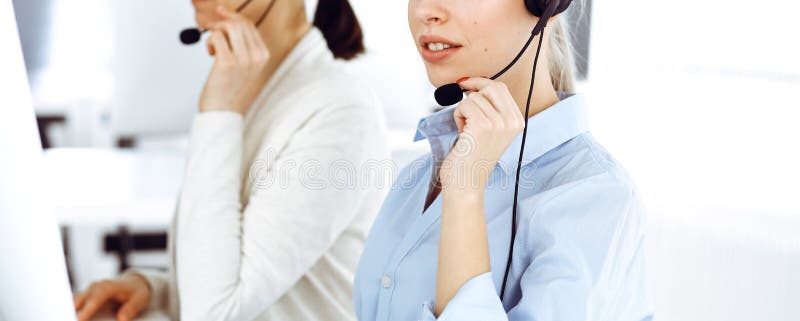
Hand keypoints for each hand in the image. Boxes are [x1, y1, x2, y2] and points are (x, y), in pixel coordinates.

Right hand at [73, 273, 150, 320]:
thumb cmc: (136, 292)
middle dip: (71, 312)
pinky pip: (74, 306)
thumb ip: (131, 308)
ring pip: (73, 303)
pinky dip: (72, 313)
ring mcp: (87, 292)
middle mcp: (94, 288)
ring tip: (68, 319)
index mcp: (107, 287)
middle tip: (69, 320)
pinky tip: (71, 319)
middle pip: (78, 300)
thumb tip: (122, 318)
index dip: (87, 310)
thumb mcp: (140, 299)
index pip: (95, 299)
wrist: (132, 284)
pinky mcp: (84, 298)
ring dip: (69, 312)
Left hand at [199, 5, 270, 114]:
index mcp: (263, 56)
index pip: (250, 26)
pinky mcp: (227, 63)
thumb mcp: (245, 68)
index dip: (233, 16)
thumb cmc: (230, 90)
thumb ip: (244, 48)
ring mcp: (243, 60)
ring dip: (216, 31)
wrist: (224, 113)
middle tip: (211, 29)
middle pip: (239, 23)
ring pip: (229, 27)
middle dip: (222, 22)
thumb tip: (230, 24)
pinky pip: (216, 37)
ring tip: (213, 45)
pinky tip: (210, 53)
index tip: (220, 12)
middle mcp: (256, 57)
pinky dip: (210, 41)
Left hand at [439, 77, 523, 193]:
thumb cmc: (472, 157)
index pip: (501, 88)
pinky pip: (464, 106)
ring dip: (463, 111)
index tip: (466, 84)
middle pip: (492, 86)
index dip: (481, 83)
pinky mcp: (483, 125)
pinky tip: (462, 133)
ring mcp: (499, 123)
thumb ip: (490, 109)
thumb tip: (473, 83)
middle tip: (463, 106)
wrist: (466, 183)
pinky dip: (458, 117)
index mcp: (517, 122)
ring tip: (466, 131)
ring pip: (474, 97)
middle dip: (473, 90)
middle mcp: (512, 121)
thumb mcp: (490, 130)